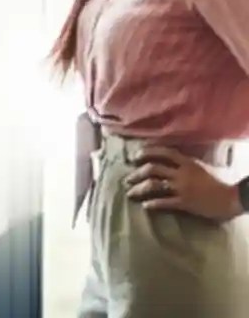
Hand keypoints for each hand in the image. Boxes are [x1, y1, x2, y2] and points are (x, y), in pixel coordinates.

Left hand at [125, 145, 243, 221]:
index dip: (147, 152)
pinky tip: (145, 206)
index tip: (135, 156)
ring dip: (139, 188)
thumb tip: (163, 162)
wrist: (230, 199)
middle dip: (137, 173)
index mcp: (187, 162)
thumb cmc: (215, 183)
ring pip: (154, 184)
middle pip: (153, 168)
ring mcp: (182, 188)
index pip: (163, 152)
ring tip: (130, 192)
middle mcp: (182, 173)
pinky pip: (164, 202)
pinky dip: (152, 203)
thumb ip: (182, 164)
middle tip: (127, 178)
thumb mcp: (198, 168)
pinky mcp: (184, 203)